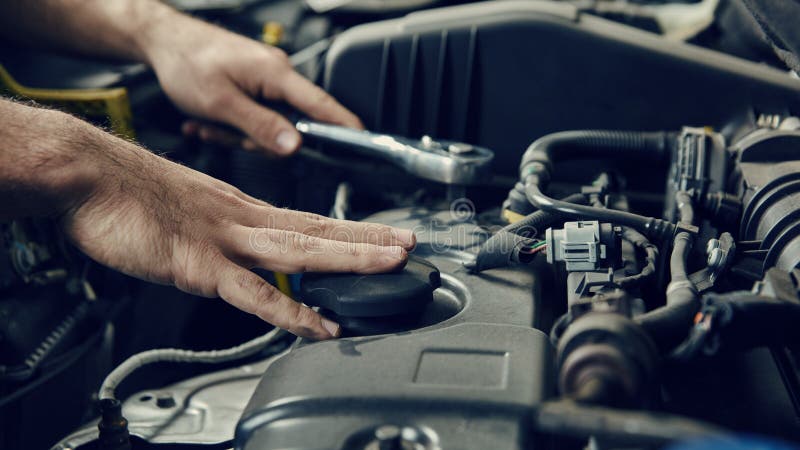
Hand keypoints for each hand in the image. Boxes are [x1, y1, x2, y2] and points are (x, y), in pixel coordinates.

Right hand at [25, 110, 413, 339]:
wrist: (88, 174)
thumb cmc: (129, 193)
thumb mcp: (188, 210)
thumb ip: (217, 233)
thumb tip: (236, 253)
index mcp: (241, 209)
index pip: (310, 221)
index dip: (352, 230)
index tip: (384, 234)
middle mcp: (242, 220)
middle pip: (319, 231)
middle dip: (369, 238)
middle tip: (411, 243)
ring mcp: (224, 242)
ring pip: (301, 252)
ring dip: (350, 258)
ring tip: (390, 262)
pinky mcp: (199, 265)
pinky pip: (253, 294)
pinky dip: (290, 311)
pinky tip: (318, 325)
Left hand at [141, 13, 361, 154]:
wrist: (161, 40)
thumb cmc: (186, 62)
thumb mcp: (221, 104)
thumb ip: (260, 127)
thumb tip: (293, 146)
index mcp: (276, 74)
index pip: (321, 104)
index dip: (343, 125)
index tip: (362, 139)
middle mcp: (277, 74)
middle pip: (290, 124)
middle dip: (257, 139)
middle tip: (225, 133)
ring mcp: (265, 79)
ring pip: (268, 124)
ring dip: (238, 133)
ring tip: (209, 124)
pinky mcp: (253, 84)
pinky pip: (255, 115)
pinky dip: (231, 123)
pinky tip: (208, 120)